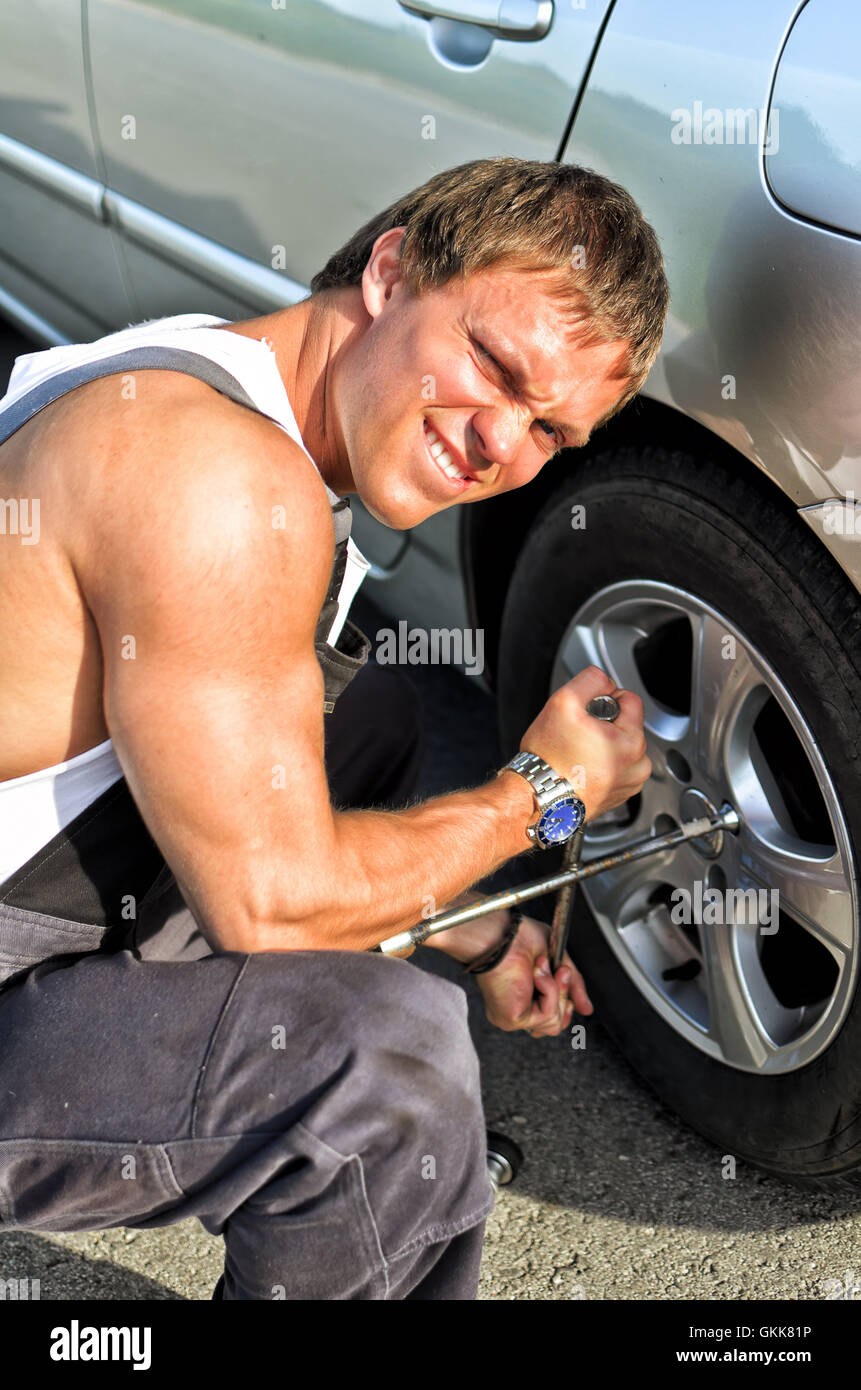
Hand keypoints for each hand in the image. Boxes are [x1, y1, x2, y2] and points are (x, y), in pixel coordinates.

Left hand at [475, 912, 592, 1037]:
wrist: (504, 935)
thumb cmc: (520, 939)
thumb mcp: (557, 962)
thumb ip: (573, 988)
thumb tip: (587, 1009)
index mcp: (522, 999)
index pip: (551, 1020)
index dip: (564, 1006)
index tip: (566, 979)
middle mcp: (516, 1010)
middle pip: (556, 1024)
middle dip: (563, 995)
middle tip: (560, 970)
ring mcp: (513, 1016)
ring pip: (554, 1022)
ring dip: (555, 991)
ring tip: (543, 968)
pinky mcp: (512, 1019)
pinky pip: (547, 1015)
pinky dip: (549, 991)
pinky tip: (537, 975)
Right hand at [518, 665, 650, 820]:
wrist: (536, 799)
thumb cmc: (548, 759)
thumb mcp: (563, 702)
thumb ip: (591, 680)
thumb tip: (605, 681)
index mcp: (632, 742)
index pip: (630, 699)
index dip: (604, 699)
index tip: (586, 713)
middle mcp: (637, 766)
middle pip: (626, 724)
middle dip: (603, 725)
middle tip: (577, 736)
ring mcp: (629, 784)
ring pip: (621, 746)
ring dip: (603, 745)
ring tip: (578, 754)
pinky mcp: (619, 795)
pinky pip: (616, 768)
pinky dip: (601, 764)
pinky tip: (580, 768)